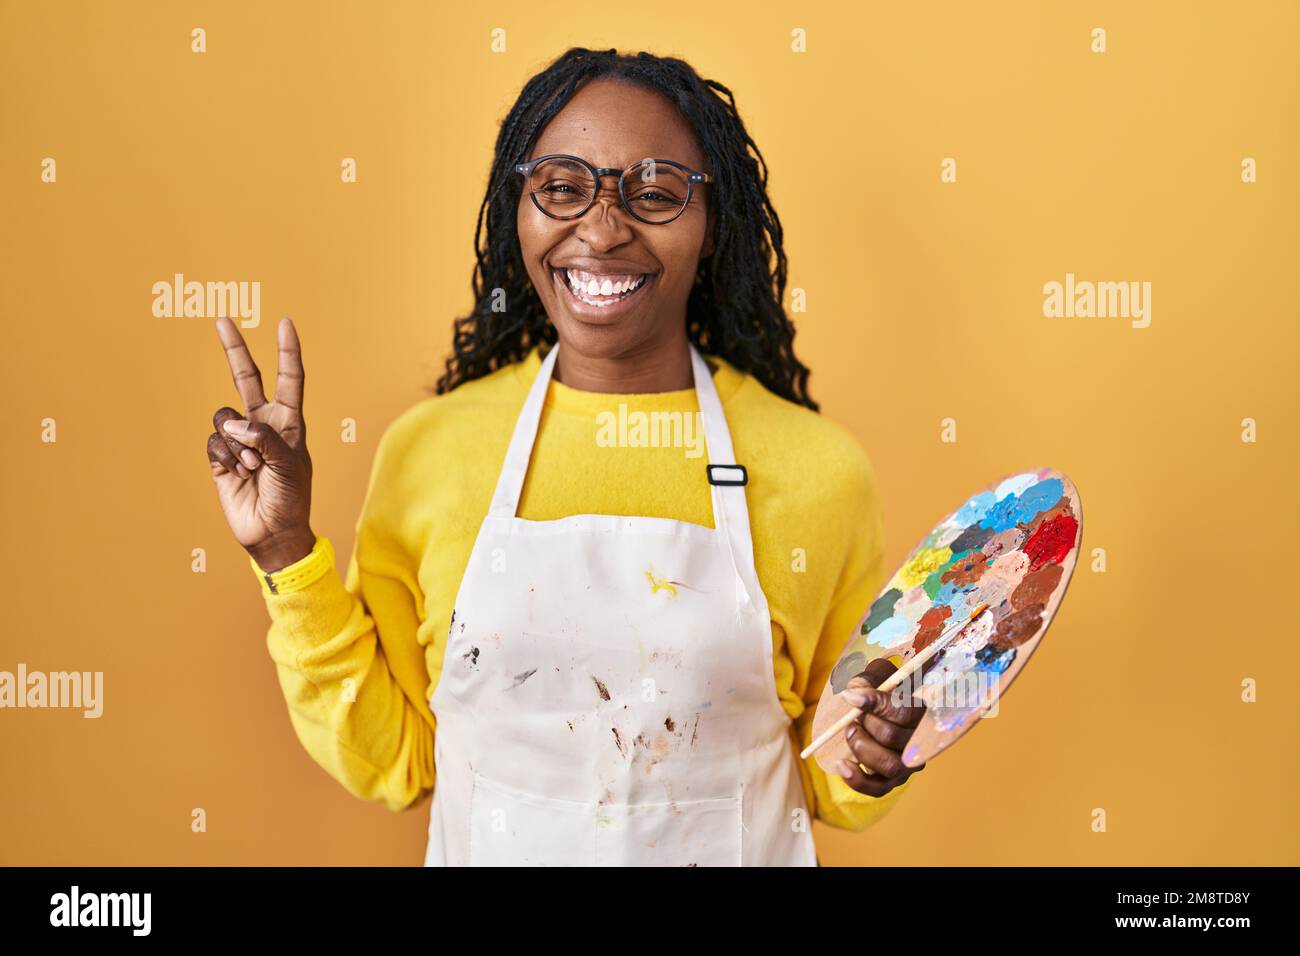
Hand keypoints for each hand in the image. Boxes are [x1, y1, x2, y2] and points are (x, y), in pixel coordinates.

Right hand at [206, 316, 314, 571]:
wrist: (272, 532)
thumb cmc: (291, 499)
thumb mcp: (290, 467)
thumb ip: (266, 439)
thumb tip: (237, 423)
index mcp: (290, 422)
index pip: (290, 379)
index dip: (287, 352)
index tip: (285, 324)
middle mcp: (263, 424)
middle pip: (246, 378)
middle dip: (235, 349)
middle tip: (223, 319)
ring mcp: (240, 438)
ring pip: (225, 417)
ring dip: (238, 443)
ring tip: (253, 467)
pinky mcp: (220, 455)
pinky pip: (214, 441)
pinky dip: (226, 456)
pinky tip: (239, 473)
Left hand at [835, 658, 926, 796]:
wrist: (880, 712)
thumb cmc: (883, 689)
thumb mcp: (878, 676)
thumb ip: (869, 679)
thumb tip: (855, 691)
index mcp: (923, 713)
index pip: (905, 711)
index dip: (876, 703)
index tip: (849, 696)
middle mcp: (921, 742)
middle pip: (892, 737)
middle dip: (865, 723)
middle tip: (852, 716)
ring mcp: (909, 764)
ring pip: (888, 764)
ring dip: (860, 746)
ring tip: (850, 731)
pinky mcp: (894, 781)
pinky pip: (878, 789)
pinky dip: (857, 780)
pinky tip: (841, 764)